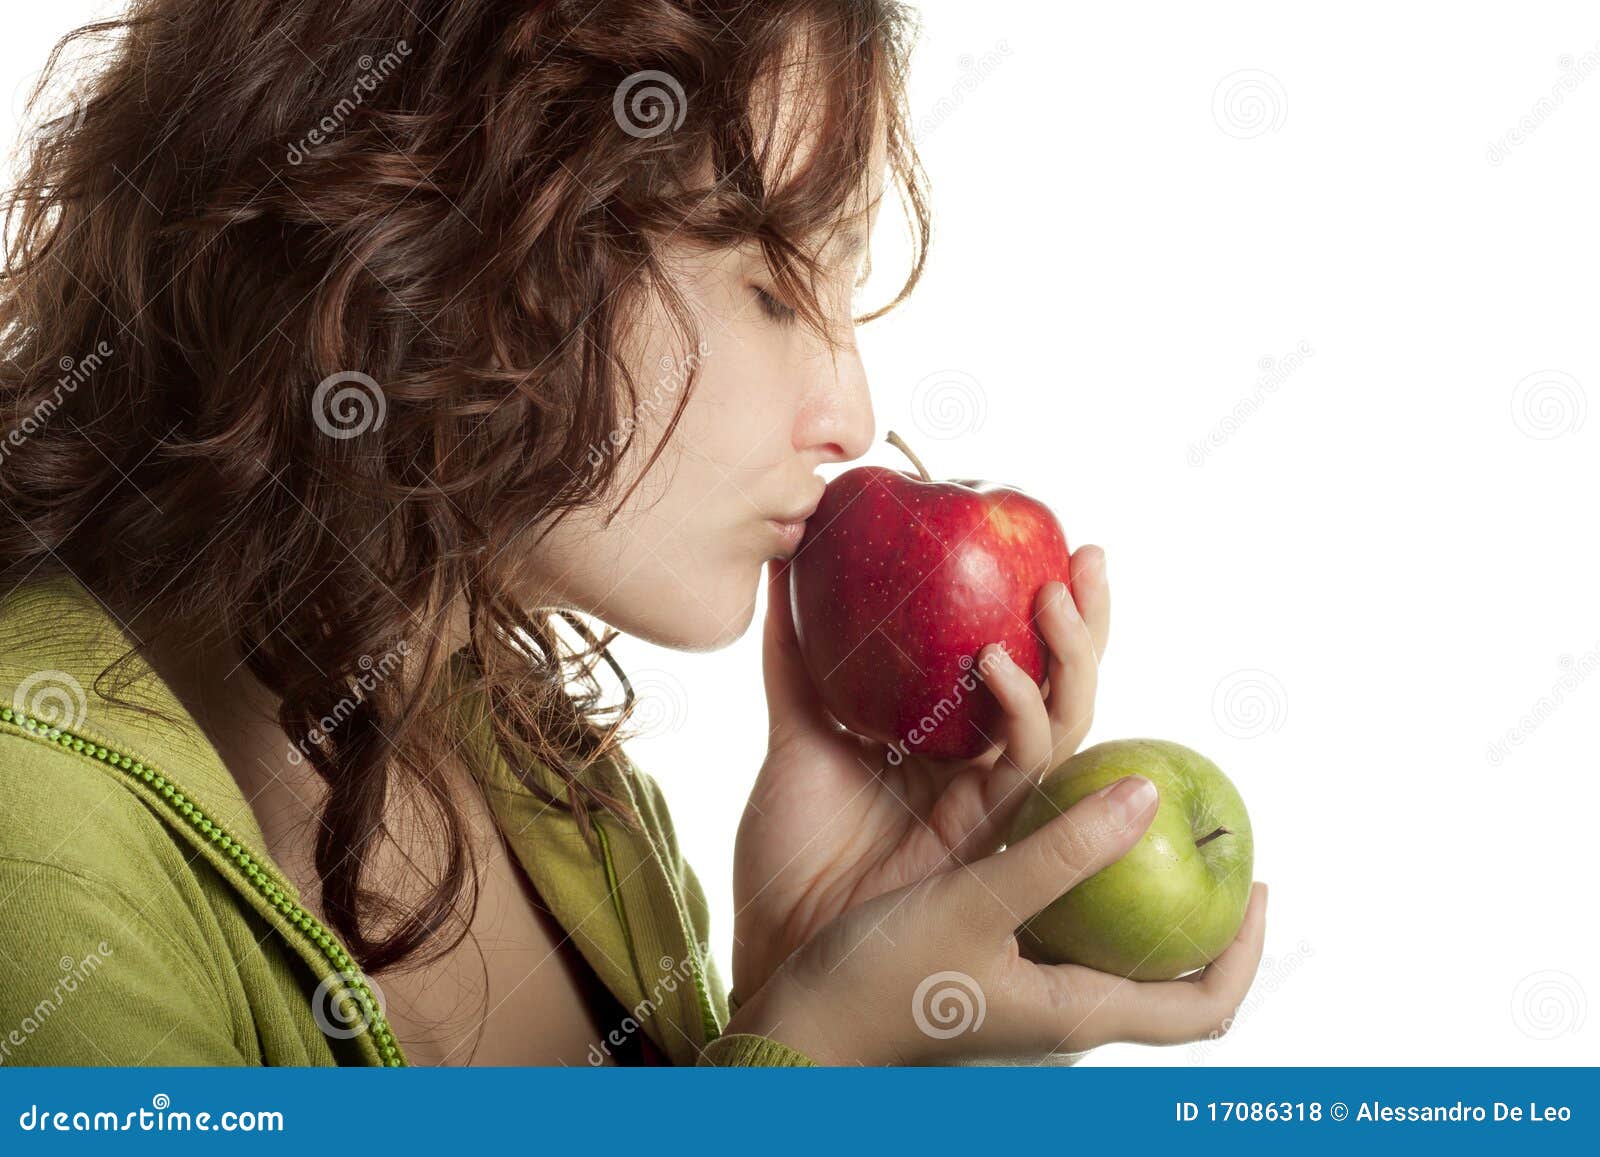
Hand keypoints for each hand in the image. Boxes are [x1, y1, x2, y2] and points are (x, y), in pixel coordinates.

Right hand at [726, 775, 1268, 1064]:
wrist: (799, 1026)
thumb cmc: (880, 985)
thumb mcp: (974, 909)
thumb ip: (1060, 854)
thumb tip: (1146, 796)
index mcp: (1077, 1010)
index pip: (1204, 1008)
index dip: (1245, 950)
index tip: (1260, 882)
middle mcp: (1062, 1002)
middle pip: (1165, 970)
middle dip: (1195, 904)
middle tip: (1201, 827)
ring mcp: (1024, 987)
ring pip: (1109, 938)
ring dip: (1132, 878)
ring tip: (1131, 803)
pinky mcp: (987, 963)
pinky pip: (1056, 918)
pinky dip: (1073, 869)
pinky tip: (1047, 814)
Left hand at [732, 546, 1109, 998]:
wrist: (773, 934)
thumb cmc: (788, 847)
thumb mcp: (796, 732)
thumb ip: (798, 658)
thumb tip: (779, 564)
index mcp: (948, 741)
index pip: (1019, 665)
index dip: (1043, 611)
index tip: (1049, 541)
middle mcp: (983, 771)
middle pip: (1061, 689)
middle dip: (1086, 624)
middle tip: (1086, 556)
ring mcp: (990, 805)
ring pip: (1063, 726)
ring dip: (1070, 661)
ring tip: (1052, 597)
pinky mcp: (983, 839)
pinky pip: (1024, 773)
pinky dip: (1022, 717)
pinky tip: (998, 667)